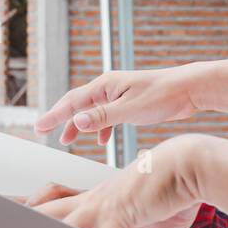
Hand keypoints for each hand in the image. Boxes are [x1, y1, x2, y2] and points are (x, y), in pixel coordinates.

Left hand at [27, 135, 205, 227]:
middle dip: (13, 218)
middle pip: (40, 209)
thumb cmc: (174, 192)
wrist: (189, 165)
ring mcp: (100, 209)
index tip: (6, 213)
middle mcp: (90, 203)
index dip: (26, 208)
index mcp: (94, 202)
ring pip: (58, 226)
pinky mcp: (119, 215)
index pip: (50, 201)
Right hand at [34, 64, 203, 145]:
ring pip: (93, 111)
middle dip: (61, 119)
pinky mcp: (131, 103)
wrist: (189, 89)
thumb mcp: (129, 110)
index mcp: (105, 86)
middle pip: (78, 105)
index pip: (72, 102)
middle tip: (45, 132)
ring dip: (80, 126)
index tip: (39, 127)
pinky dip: (101, 128)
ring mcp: (120, 95)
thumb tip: (76, 122)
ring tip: (68, 140)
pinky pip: (108, 116)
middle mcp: (110, 87)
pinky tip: (101, 141)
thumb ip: (102, 118)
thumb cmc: (163, 96)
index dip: (54, 115)